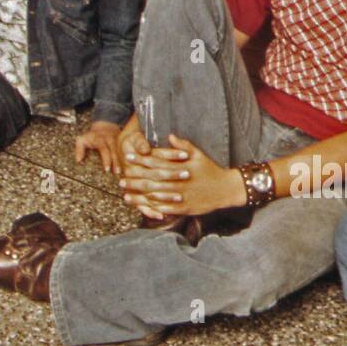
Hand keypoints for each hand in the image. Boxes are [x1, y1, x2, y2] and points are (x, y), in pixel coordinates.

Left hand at [75, 121, 123, 174]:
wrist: (105, 125)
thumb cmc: (92, 136)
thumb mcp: (82, 139)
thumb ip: (79, 149)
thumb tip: (78, 160)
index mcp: (100, 140)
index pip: (104, 149)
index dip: (106, 160)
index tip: (107, 169)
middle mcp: (110, 140)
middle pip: (114, 152)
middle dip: (116, 163)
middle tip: (116, 173)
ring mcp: (117, 142)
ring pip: (121, 153)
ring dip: (121, 162)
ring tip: (122, 172)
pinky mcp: (122, 144)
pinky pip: (124, 152)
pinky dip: (125, 160)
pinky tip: (126, 168)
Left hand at [119, 134, 244, 217]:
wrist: (226, 189)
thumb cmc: (211, 170)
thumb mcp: (199, 154)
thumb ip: (183, 145)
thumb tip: (169, 136)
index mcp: (180, 167)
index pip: (156, 162)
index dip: (140, 159)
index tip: (128, 157)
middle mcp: (178, 182)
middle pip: (152, 180)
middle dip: (135, 179)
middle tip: (121, 178)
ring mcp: (181, 196)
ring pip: (156, 196)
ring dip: (139, 196)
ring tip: (125, 194)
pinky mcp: (184, 208)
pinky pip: (165, 209)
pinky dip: (153, 208)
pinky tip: (142, 207)